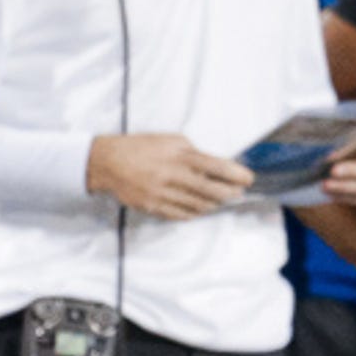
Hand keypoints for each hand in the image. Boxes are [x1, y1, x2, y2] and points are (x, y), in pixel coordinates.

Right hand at [86, 133, 252, 219]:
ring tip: (220, 200)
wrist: (106, 162)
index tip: (248, 179)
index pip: (217, 167)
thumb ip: (193, 152)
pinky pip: (181, 215)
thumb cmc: (141, 147)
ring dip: (214, 204)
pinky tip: (200, 208)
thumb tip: (214, 166)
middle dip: (230, 194)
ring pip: (199, 206)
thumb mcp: (170, 140)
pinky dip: (195, 212)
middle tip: (238, 193)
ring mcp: (163, 194)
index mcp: (179, 156)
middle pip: (212, 191)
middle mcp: (173, 176)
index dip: (237, 175)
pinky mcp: (153, 206)